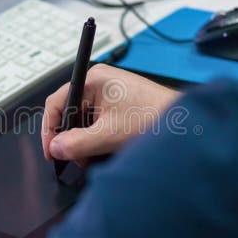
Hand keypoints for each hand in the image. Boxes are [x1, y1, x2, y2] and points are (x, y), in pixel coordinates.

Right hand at [42, 64, 180, 164]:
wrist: (187, 123)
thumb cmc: (154, 118)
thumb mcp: (108, 135)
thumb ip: (77, 144)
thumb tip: (55, 148)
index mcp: (92, 79)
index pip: (57, 103)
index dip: (49, 129)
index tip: (51, 151)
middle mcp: (98, 82)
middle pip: (69, 112)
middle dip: (70, 138)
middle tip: (77, 159)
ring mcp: (109, 92)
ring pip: (83, 120)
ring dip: (84, 141)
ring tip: (95, 156)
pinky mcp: (118, 103)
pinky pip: (96, 121)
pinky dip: (96, 137)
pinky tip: (105, 149)